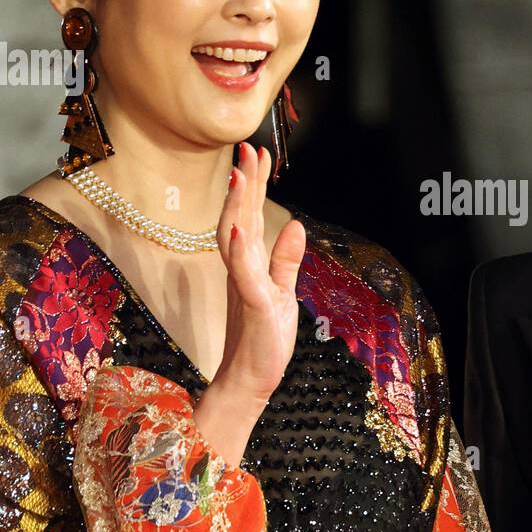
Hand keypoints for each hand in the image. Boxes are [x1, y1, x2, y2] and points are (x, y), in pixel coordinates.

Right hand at [204, 141, 304, 420]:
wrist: (248, 383)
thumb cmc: (263, 341)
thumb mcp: (281, 294)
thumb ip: (285, 261)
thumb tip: (295, 225)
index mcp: (249, 266)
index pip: (250, 217)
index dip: (253, 186)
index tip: (257, 153)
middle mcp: (241, 271)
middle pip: (239, 219)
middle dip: (244, 183)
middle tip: (247, 148)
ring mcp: (244, 287)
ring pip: (236, 239)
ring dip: (237, 206)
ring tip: (239, 175)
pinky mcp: (251, 306)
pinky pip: (245, 275)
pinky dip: (242, 250)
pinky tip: (241, 228)